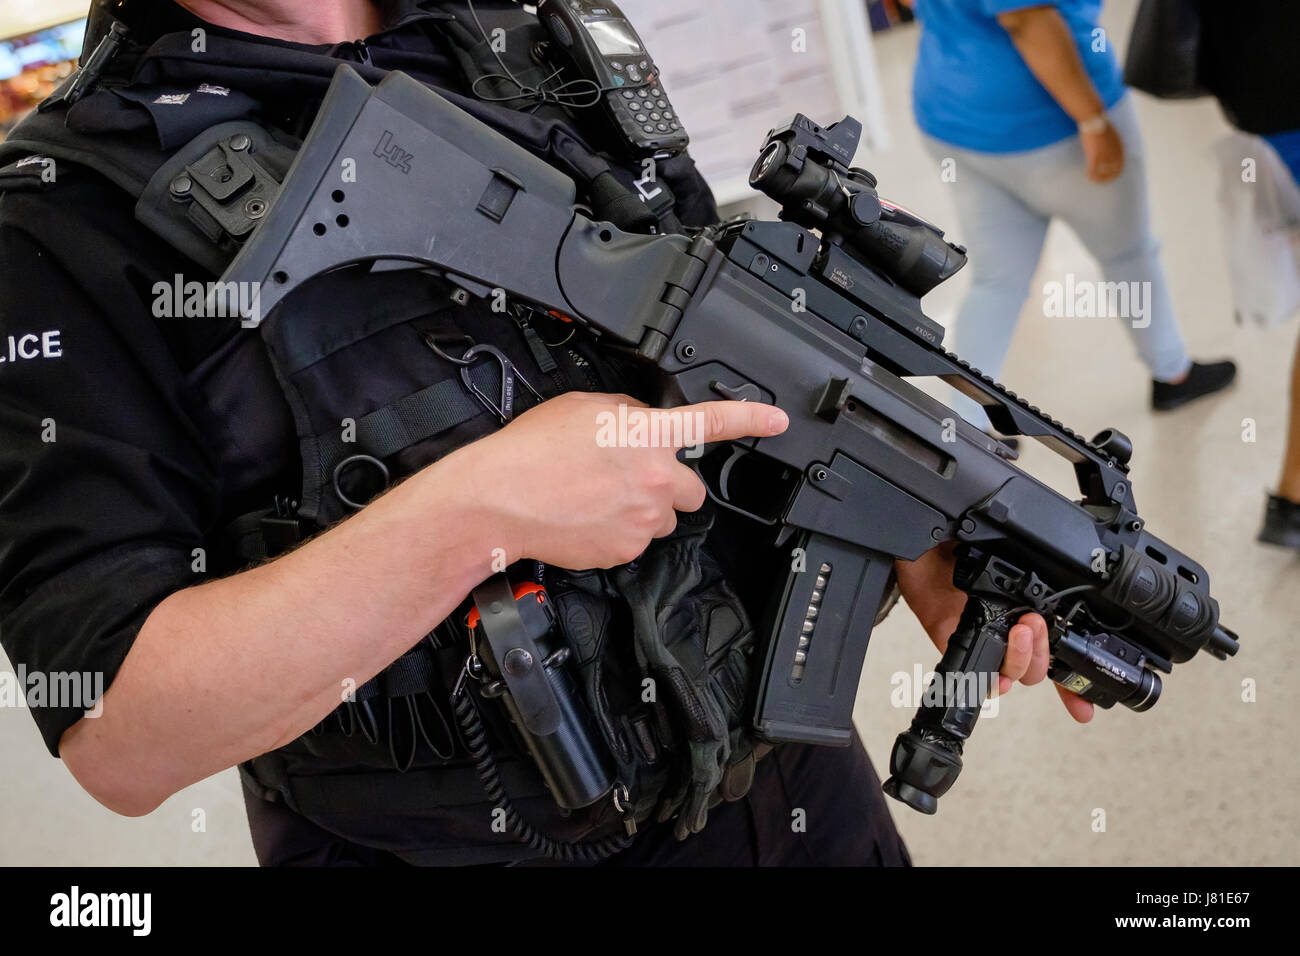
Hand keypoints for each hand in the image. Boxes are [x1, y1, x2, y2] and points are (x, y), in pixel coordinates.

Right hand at [457, 391, 788, 569]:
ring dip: (645, 509)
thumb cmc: (532, 451)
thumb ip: (627, 413)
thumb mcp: (584, 407)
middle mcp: (654, 477)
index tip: (776, 420)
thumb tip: (641, 423)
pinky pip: (636, 541)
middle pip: (692, 489)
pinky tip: (588, 518)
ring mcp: (643, 518)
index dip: (751, 418)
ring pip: (663, 517)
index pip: (713, 421)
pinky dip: (619, 532)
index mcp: (647, 434)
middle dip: (671, 485)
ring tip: (599, 498)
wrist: (499, 498)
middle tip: (634, 479)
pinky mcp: (625, 549)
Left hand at [895, 542, 1093, 721]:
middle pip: (1040, 664)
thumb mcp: (998, 540)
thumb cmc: (953, 533)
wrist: (914, 534)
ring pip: (1016, 673)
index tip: (1086, 706)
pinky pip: (975, 674)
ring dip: (1025, 661)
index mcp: (1022, 600)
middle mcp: (1005, 623)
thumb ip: (1025, 555)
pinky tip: (998, 677)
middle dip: (1044, 652)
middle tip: (1032, 624)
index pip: (1058, 641)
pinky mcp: (951, 641)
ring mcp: (980, 635)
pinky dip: (991, 682)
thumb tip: (1055, 546)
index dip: (1073, 678)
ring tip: (1018, 634)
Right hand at [1080, 120, 1123, 182]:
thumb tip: (1113, 150)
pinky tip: (1088, 177)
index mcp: (1119, 148)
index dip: (1116, 172)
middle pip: (1114, 171)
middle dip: (1109, 178)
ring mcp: (1104, 154)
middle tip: (1103, 181)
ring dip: (1099, 178)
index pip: (1121, 164)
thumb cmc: (1102, 125)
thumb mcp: (1114, 135)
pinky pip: (1093, 169)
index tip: (1111, 175)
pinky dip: (1091, 175)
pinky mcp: (1094, 155)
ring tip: (1094, 180)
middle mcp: (1114, 153)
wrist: (1094, 120)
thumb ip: (1115, 144)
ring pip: (1103, 172)